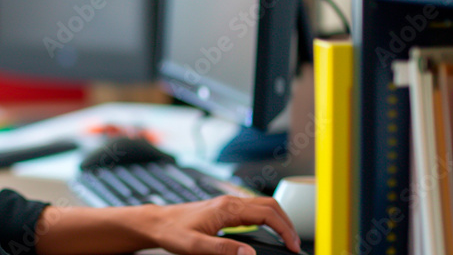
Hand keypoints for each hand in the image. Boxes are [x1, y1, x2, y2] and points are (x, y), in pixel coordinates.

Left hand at [143, 195, 300, 254]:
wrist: (157, 222)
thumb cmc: (173, 231)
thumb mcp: (196, 246)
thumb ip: (223, 249)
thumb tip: (250, 253)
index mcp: (227, 208)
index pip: (267, 213)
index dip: (284, 229)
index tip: (292, 245)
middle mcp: (230, 202)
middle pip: (270, 206)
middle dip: (287, 223)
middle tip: (295, 244)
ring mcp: (228, 204)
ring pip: (263, 206)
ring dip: (279, 220)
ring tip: (287, 239)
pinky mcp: (224, 209)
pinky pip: (253, 210)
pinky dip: (268, 219)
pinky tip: (268, 232)